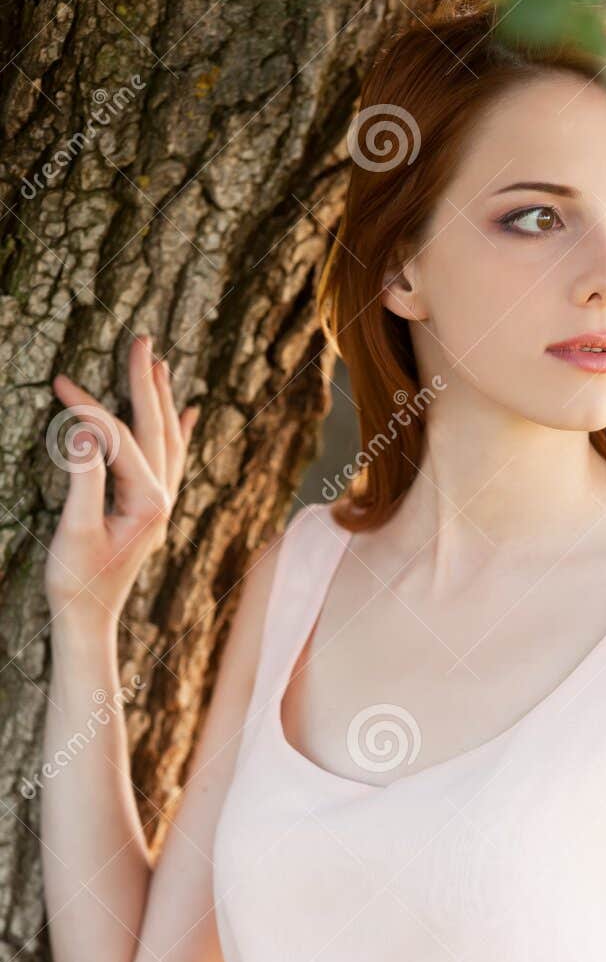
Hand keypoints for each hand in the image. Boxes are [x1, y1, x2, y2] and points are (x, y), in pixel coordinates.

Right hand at [45, 334, 199, 624]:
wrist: (88, 622)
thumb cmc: (76, 581)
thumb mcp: (74, 531)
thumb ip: (83, 481)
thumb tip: (83, 431)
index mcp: (147, 502)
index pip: (119, 438)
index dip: (89, 408)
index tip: (60, 382)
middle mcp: (162, 499)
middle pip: (157, 427)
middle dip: (147, 382)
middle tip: (142, 339)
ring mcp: (160, 504)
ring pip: (168, 439)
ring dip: (162, 399)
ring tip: (160, 363)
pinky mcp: (151, 509)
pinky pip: (171, 460)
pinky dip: (178, 431)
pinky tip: (188, 411)